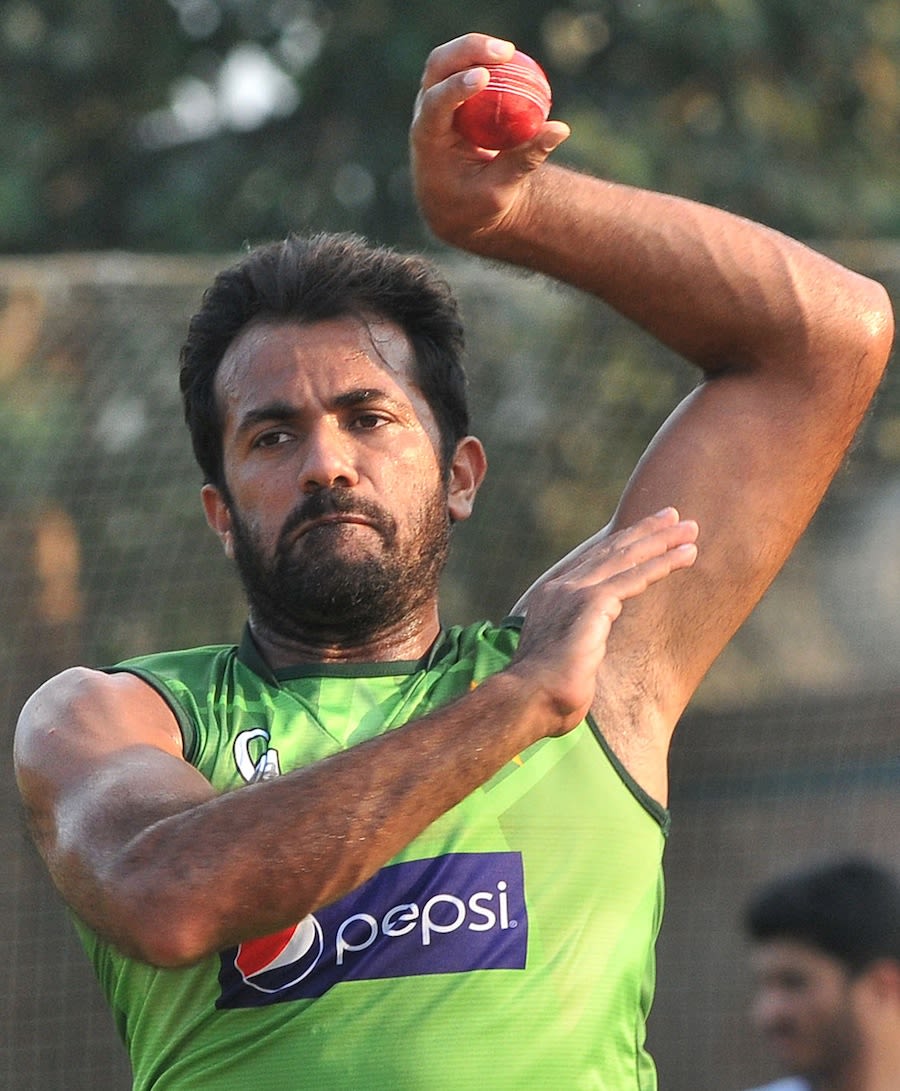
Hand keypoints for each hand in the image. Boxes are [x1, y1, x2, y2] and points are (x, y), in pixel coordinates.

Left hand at [410, 33, 569, 248]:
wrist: (457, 207)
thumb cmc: (475, 205)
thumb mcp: (500, 190)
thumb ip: (526, 159)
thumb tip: (560, 129)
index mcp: (428, 141)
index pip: (435, 105)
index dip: (455, 87)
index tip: (483, 77)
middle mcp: (427, 115)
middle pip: (438, 68)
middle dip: (468, 52)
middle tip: (505, 52)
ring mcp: (436, 101)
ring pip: (447, 60)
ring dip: (475, 47)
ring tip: (509, 52)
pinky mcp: (451, 96)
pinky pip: (464, 66)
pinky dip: (484, 58)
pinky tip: (511, 59)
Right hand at [507, 508, 698, 735]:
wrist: (527, 700)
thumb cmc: (543, 694)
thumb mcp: (561, 658)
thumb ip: (577, 643)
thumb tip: (588, 654)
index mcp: (551, 596)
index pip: (592, 561)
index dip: (622, 544)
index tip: (647, 532)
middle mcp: (561, 587)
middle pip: (611, 550)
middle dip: (646, 532)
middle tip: (675, 517)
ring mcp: (573, 592)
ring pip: (626, 557)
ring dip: (662, 541)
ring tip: (691, 529)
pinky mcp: (590, 603)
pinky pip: (633, 577)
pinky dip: (662, 564)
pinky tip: (686, 555)